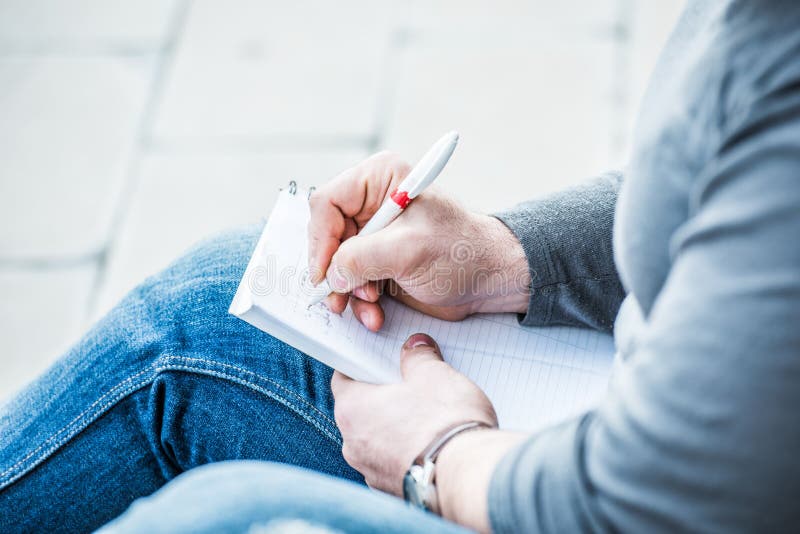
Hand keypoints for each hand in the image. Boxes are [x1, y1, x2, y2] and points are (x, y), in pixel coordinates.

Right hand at [308, 151, 530, 330]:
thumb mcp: (409, 251)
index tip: (324, 273)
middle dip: (334, 271)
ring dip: (347, 292)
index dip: (320, 240)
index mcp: (379, 180)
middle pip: (327, 236)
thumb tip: (330, 274)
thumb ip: (362, 258)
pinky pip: (351, 281)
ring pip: (336, 264)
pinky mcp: (378, 261)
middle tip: (338, 298)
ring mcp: (373, 235)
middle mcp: (372, 204)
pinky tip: (374, 313)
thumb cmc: (463, 251)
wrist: (491, 279)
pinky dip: (358, 301)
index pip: (327, 203)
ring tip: (368, 308)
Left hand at [331, 333, 497, 495]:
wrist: (468, 477)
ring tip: (429, 415)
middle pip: (362, 410)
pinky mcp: (393, 490)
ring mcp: (371, 472)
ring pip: (378, 439)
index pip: (344, 378)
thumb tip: (416, 347)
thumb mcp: (435, 375)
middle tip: (411, 383)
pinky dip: (409, 453)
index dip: (362, 365)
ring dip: (397, 427)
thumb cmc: (444, 423)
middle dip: (384, 397)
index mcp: (352, 409)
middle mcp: (353, 444)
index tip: (379, 359)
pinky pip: (396, 463)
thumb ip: (419, 357)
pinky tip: (433, 444)